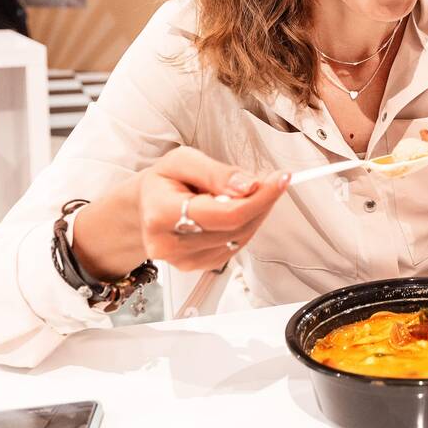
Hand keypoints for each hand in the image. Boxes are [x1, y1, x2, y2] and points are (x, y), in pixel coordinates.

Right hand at [74, 146, 289, 279]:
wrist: (145, 206)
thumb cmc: (164, 181)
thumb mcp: (183, 161)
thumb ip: (216, 173)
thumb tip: (249, 186)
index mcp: (161, 215)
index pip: (226, 214)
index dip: (260, 198)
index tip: (281, 178)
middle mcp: (169, 245)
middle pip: (237, 228)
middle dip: (262, 202)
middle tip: (274, 180)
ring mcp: (183, 261)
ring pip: (240, 239)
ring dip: (256, 213)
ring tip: (252, 191)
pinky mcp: (196, 267)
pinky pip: (235, 247)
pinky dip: (246, 226)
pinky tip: (240, 209)